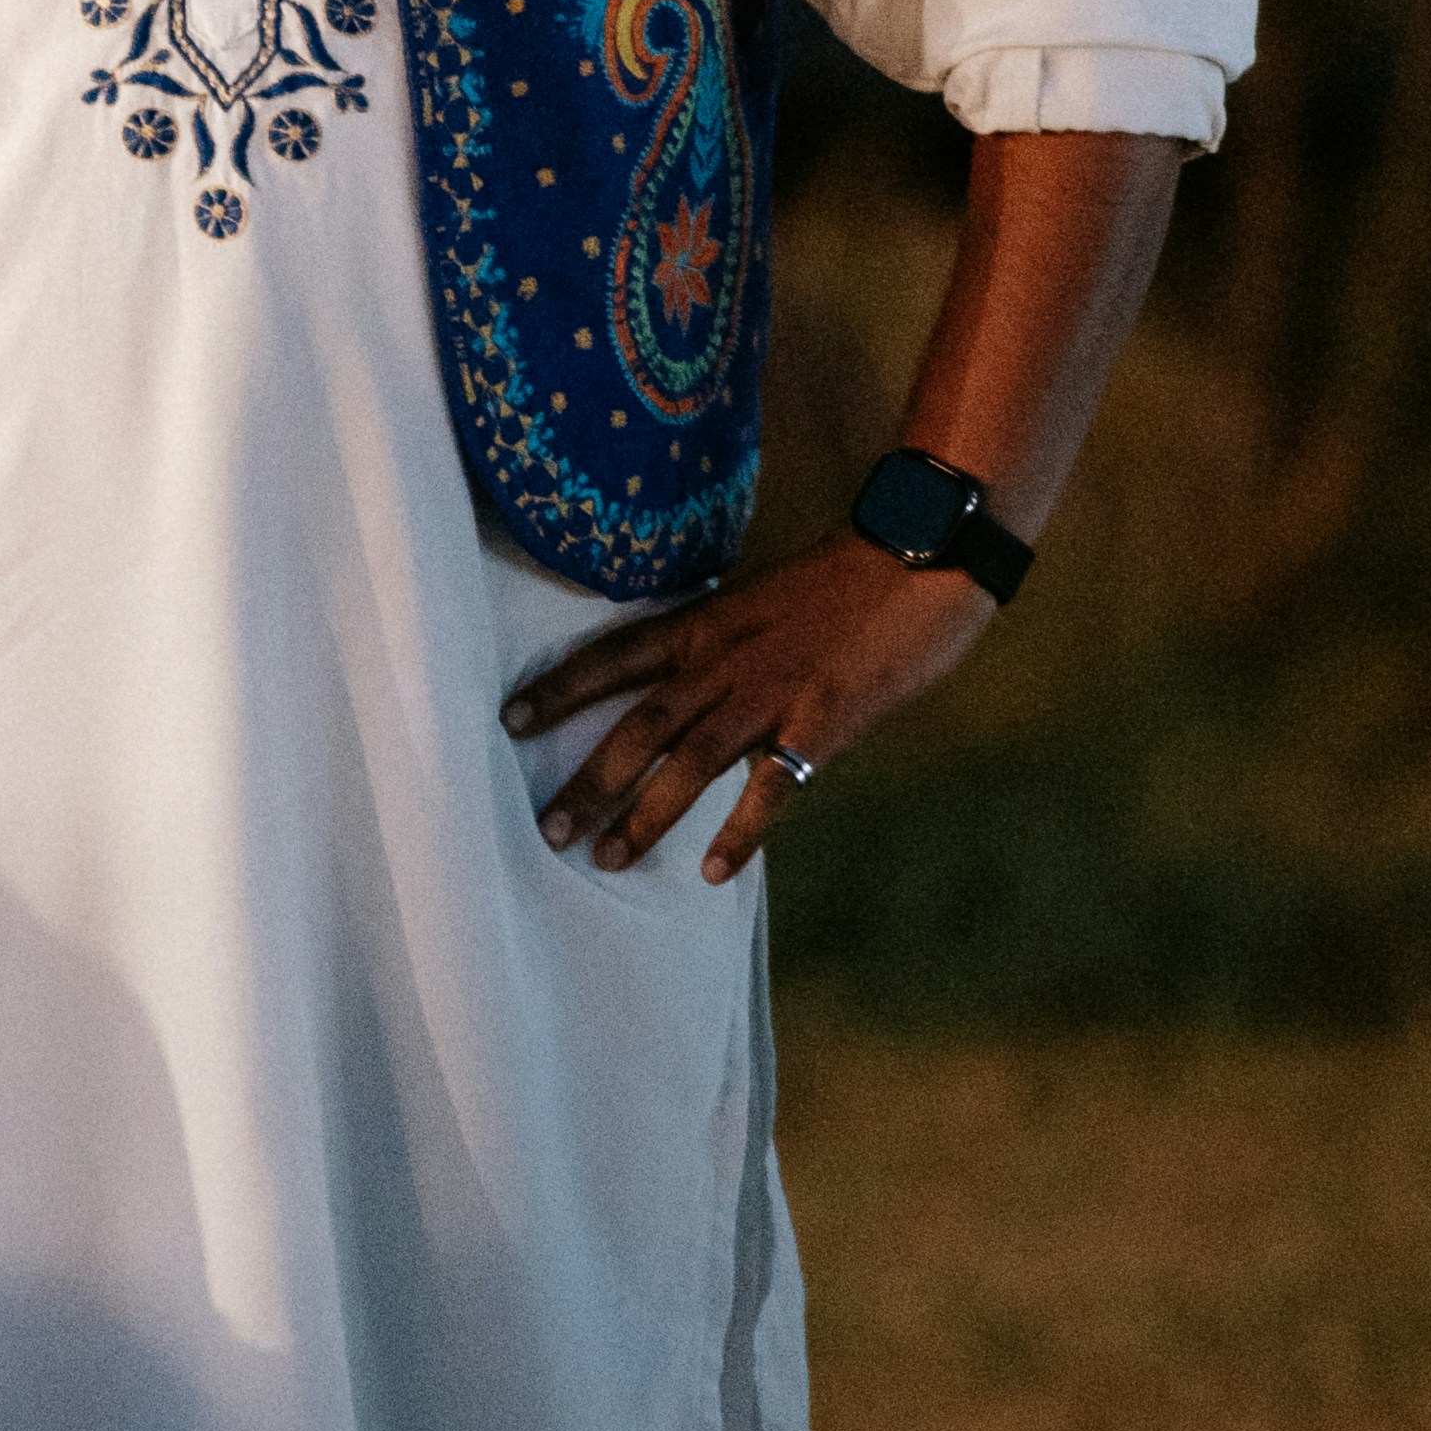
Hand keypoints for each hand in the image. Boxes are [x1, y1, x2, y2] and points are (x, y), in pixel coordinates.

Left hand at [501, 532, 1000, 884]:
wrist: (920, 557)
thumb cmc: (846, 578)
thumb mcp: (761, 597)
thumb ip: (722, 642)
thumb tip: (690, 682)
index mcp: (706, 622)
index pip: (614, 655)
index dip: (560, 688)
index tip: (510, 719)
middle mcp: (723, 661)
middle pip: (638, 726)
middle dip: (589, 780)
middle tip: (547, 828)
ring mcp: (769, 694)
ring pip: (687, 763)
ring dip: (643, 816)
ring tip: (604, 859)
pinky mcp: (819, 724)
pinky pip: (771, 789)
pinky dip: (739, 833)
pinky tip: (713, 872)